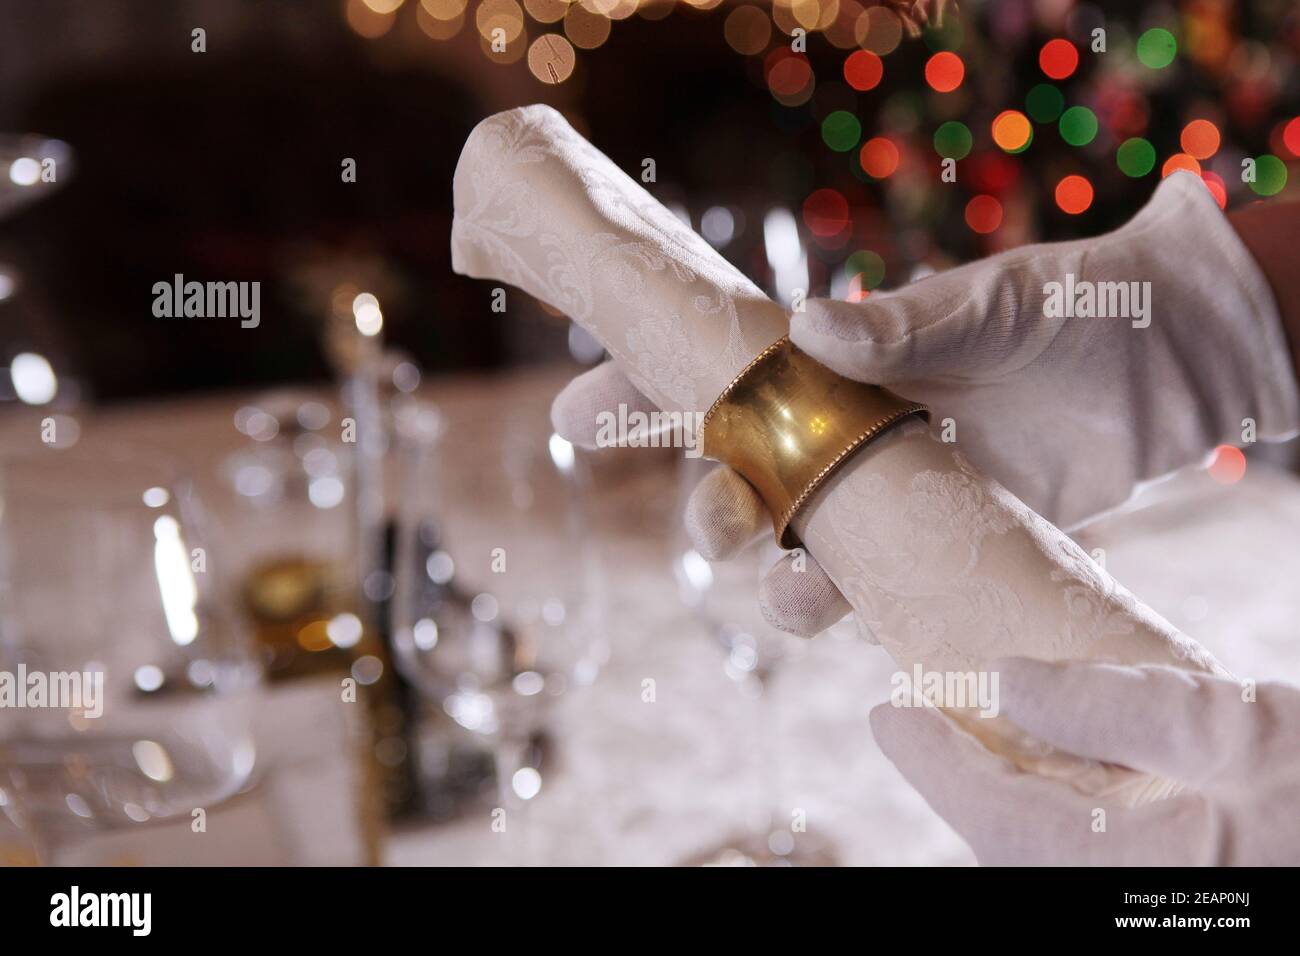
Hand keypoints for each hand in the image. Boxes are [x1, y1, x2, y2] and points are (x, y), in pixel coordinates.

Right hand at [555, 173, 1299, 635]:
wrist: (1154, 370)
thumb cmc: (1055, 314)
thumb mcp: (980, 306)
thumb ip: (895, 323)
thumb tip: (811, 326)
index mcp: (829, 364)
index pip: (714, 376)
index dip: (639, 390)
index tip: (578, 400)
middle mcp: (837, 433)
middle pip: (736, 479)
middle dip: (703, 504)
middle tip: (715, 515)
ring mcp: (878, 496)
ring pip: (788, 547)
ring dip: (765, 571)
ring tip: (781, 578)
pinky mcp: (926, 547)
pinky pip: (860, 587)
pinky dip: (835, 602)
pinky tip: (830, 605)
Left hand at [871, 658, 1299, 864]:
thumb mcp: (1232, 729)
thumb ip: (1109, 707)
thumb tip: (1007, 682)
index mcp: (1121, 872)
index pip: (989, 816)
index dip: (929, 760)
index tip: (887, 711)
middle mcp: (1122, 900)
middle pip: (1010, 844)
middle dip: (965, 782)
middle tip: (929, 718)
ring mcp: (1151, 901)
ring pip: (1049, 854)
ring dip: (1011, 797)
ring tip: (989, 733)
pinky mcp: (1180, 892)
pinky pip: (1096, 860)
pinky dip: (1066, 815)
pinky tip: (1074, 769)